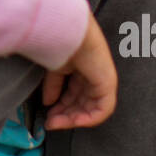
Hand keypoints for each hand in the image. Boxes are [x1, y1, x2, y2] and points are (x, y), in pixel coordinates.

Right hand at [41, 10, 117, 128]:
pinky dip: (88, 119)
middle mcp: (94, 76)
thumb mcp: (55, 69)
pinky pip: (102, 110)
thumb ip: (53, 87)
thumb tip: (48, 103)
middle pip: (82, 104)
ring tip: (56, 123)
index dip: (61, 107)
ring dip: (72, 119)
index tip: (48, 115)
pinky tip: (72, 121)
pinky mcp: (107, 84)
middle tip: (50, 123)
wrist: (67, 32)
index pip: (74, 95)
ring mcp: (102, 81)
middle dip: (65, 116)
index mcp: (82, 70)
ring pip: (91, 110)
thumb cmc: (60, 44)